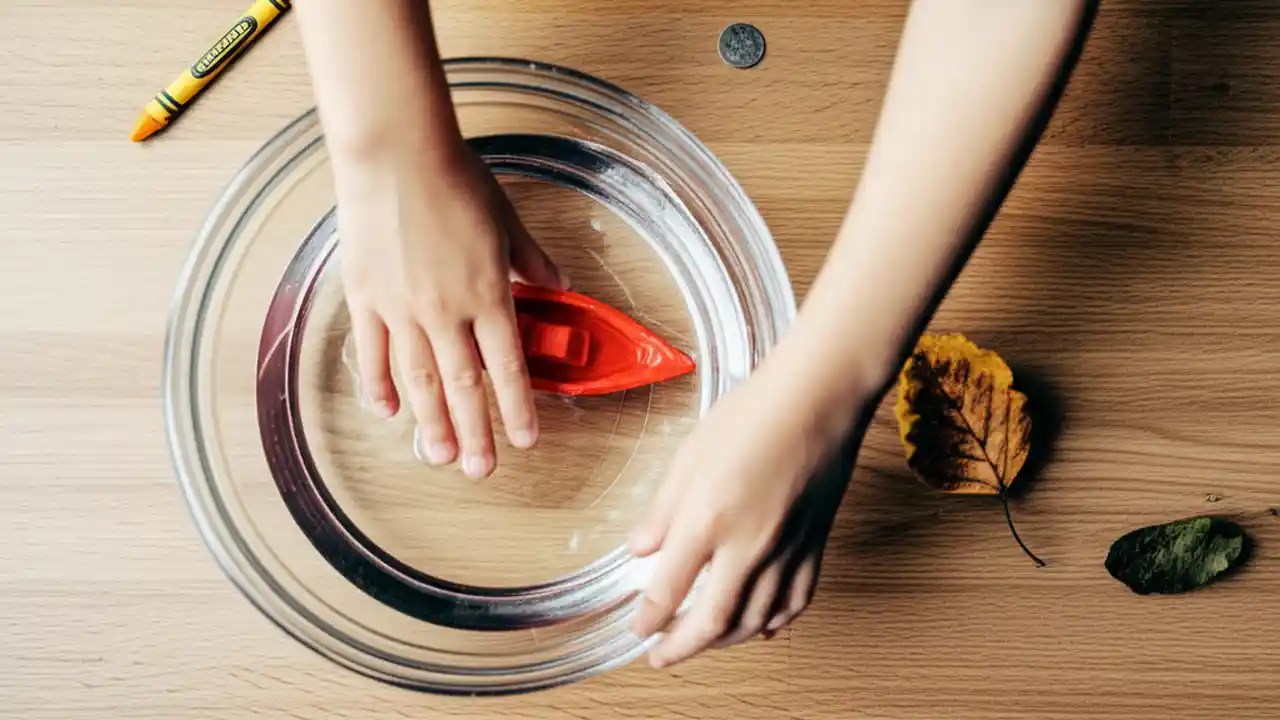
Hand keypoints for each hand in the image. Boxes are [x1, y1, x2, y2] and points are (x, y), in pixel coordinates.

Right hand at [336, 137, 566, 477]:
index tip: (526, 440)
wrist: (396, 154)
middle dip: (476, 433)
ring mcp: (401, 308)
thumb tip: (561, 282)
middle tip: (482, 470)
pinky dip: (380, 385)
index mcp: (487, 295)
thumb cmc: (454, 180)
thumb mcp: (507, 221)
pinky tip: (388, 413)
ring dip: (431, 423)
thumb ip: (532, 261)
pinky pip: (373, 353)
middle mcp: (445, 311)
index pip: (508, 367)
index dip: (518, 408)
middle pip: (463, 386)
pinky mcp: (365, 297)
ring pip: (418, 380)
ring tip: (440, 456)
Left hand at [628, 364, 861, 667]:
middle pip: (712, 621)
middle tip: (662, 656)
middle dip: (681, 647)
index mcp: (708, 518)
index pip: (668, 588)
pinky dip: (774, 622)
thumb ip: (663, 509)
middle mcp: (749, 544)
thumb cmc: (755, 412)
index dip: (649, 617)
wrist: (820, 397)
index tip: (639, 626)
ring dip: (724, 641)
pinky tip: (760, 626)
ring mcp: (787, 550)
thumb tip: (640, 548)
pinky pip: (795, 601)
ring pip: (754, 620)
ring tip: (702, 643)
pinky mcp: (815, 545)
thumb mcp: (690, 454)